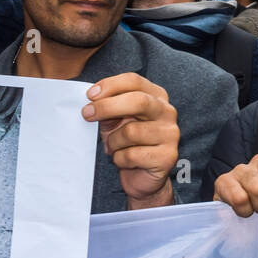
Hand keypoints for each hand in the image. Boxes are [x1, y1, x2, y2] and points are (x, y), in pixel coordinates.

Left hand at [83, 74, 178, 208]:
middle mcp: (167, 112)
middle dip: (107, 107)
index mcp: (156, 96)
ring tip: (113, 147)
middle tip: (87, 114)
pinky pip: (132, 155)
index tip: (90, 95)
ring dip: (113, 141)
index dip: (111, 85)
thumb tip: (92, 102)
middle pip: (138, 101)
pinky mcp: (167, 156)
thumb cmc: (127, 143)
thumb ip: (108, 108)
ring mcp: (170, 134)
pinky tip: (124, 161)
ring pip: (131, 132)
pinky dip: (120, 159)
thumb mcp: (115, 121)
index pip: (134, 81)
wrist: (142, 177)